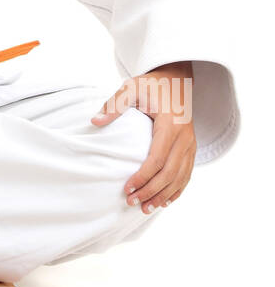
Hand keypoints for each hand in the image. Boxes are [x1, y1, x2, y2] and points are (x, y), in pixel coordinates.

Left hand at [90, 60, 194, 213]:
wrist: (176, 78)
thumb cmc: (152, 84)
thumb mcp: (131, 88)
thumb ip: (114, 105)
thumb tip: (94, 122)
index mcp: (170, 125)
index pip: (157, 159)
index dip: (142, 177)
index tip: (126, 188)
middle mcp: (184, 137)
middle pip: (169, 173)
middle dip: (151, 191)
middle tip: (132, 202)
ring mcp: (190, 144)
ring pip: (180, 177)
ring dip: (164, 195)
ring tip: (146, 208)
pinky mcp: (191, 147)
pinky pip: (187, 173)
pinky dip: (177, 190)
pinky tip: (165, 201)